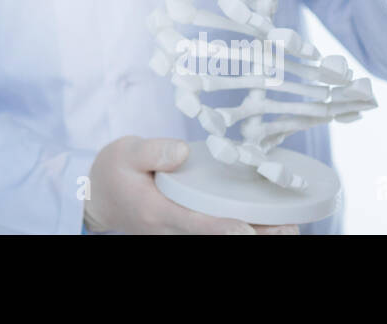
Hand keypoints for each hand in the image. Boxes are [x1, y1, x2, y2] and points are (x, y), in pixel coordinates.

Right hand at [83, 136, 298, 233]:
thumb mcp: (124, 151)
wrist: (95, 197)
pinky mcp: (183, 228)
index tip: (248, 230)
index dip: (223, 228)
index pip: (195, 223)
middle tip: (291, 227)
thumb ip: (153, 150)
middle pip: (217, 236)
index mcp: (158, 210)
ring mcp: (177, 232)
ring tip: (290, 227)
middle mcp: (171, 228)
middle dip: (255, 234)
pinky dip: (241, 229)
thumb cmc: (111, 172)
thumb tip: (183, 151)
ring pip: (218, 237)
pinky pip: (213, 231)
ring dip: (255, 234)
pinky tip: (265, 222)